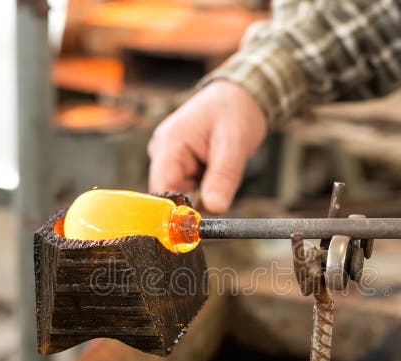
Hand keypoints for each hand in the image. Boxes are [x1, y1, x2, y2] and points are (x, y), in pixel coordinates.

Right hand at [147, 80, 266, 213]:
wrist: (239, 96)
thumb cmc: (235, 111)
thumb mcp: (235, 144)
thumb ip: (223, 177)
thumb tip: (214, 208)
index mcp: (169, 143)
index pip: (161, 189)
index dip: (175, 210)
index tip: (196, 223)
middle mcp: (163, 151)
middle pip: (169, 195)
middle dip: (193, 202)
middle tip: (218, 195)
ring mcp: (169, 158)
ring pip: (180, 194)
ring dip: (201, 194)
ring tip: (219, 171)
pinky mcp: (179, 164)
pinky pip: (188, 187)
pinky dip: (203, 189)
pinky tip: (214, 174)